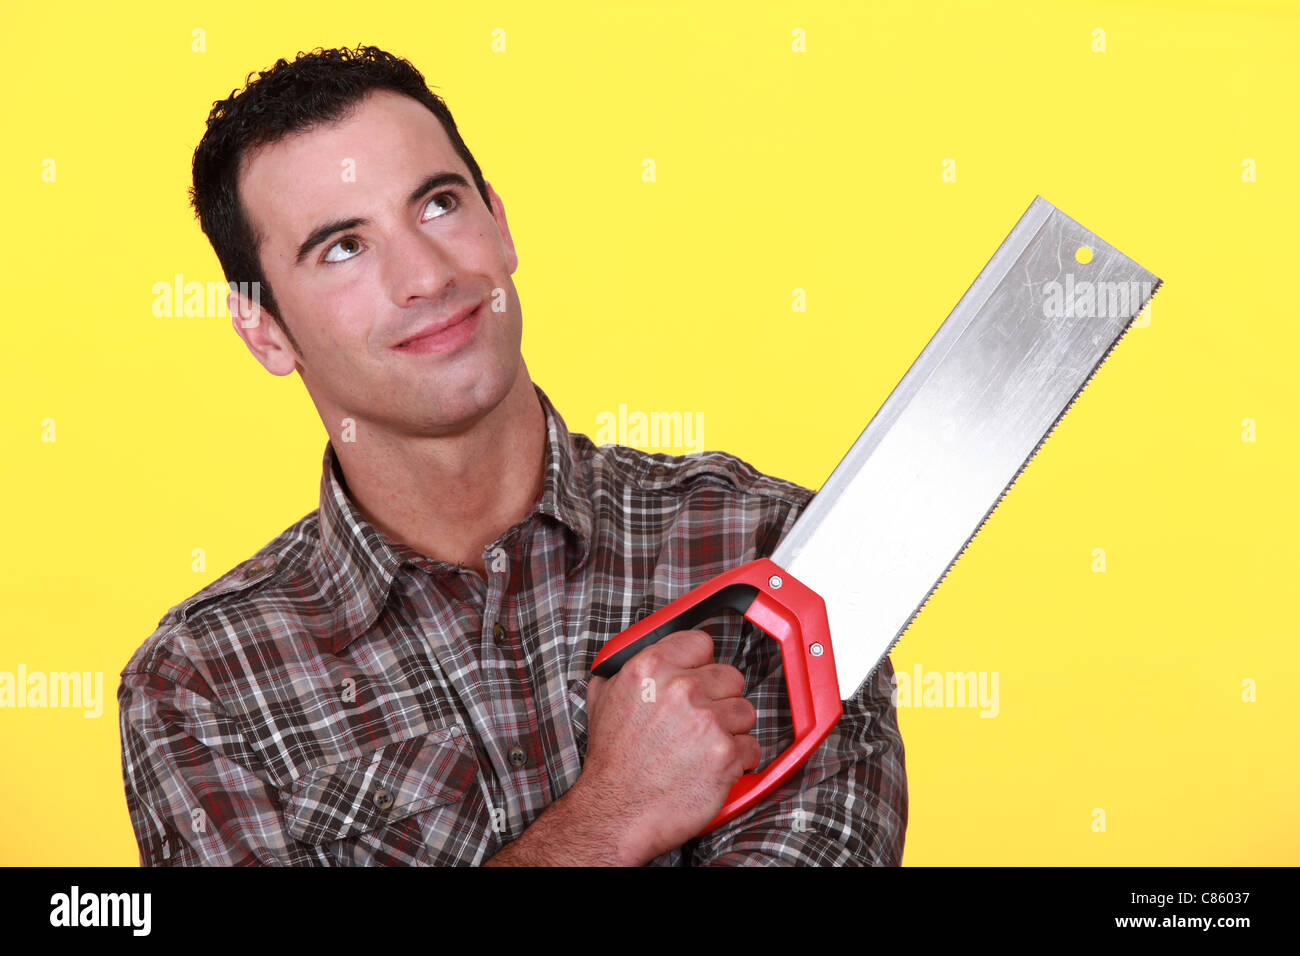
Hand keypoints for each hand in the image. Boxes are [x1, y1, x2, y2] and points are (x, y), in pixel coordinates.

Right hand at [573, 628, 760, 862]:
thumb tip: (638, 655)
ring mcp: (707, 721)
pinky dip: (738, 760)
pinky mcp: (725, 754)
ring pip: (745, 712)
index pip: (701, 643)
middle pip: (730, 677)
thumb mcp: (603, 699)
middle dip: (719, 699)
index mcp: (651, 668)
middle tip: (700, 722)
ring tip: (703, 748)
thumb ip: (625, 670)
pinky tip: (712, 767)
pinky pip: (751, 746)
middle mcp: (681, 689)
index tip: (699, 680)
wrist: (616, 813)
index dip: (700, 664)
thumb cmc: (612, 763)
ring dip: (731, 730)